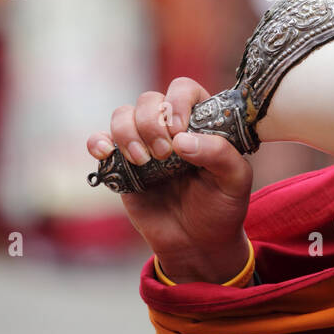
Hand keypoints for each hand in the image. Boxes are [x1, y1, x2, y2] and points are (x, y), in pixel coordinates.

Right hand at [87, 77, 252, 282]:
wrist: (198, 244)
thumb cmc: (221, 207)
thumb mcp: (235, 181)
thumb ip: (220, 154)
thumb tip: (181, 140)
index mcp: (200, 122)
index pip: (183, 89)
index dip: (177, 103)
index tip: (179, 132)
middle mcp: (170, 127)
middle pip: (149, 99)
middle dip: (152, 123)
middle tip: (164, 155)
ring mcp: (144, 144)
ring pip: (123, 114)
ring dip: (128, 133)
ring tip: (143, 162)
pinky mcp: (122, 165)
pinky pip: (101, 141)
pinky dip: (98, 141)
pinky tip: (105, 153)